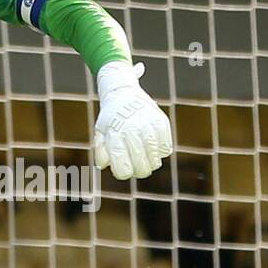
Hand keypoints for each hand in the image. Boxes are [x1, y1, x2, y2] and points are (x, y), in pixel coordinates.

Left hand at [92, 61, 172, 179]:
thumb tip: (104, 165)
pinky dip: (160, 152)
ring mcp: (148, 125)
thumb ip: (102, 151)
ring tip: (145, 156)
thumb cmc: (111, 119)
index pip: (123, 167)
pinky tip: (153, 145)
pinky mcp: (162, 122)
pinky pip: (166, 149)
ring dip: (151, 163)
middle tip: (137, 167)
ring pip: (156, 160)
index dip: (124, 173)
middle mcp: (132, 129)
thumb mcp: (101, 133)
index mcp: (115, 135)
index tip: (125, 170)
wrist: (124, 94)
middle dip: (139, 171)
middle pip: (142, 167)